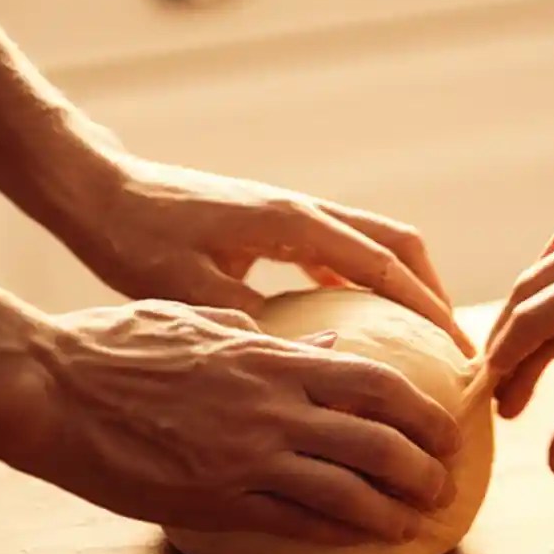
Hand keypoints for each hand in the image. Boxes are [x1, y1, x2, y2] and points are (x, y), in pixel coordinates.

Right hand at [12, 300, 460, 544]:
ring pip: (349, 488)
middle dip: (427, 460)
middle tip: (449, 476)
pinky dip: (339, 531)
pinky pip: (295, 521)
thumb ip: (268, 337)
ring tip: (421, 516)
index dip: (421, 404)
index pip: (373, 379)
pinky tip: (361, 539)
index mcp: (269, 355)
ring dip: (396, 505)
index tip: (446, 418)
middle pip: (379, 437)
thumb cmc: (116, 345)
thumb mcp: (198, 321)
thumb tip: (327, 347)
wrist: (50, 387)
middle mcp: (271, 405)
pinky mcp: (216, 498)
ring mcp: (245, 455)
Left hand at [44, 124, 472, 354]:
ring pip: (371, 243)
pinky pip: (338, 252)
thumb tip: (302, 361)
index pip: (382, 263)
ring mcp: (290, 213)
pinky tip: (359, 325)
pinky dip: (364, 283)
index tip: (454, 349)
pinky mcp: (273, 225)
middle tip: (453, 345)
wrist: (99, 193)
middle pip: (397, 242)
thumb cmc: (134, 236)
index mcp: (292, 222)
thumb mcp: (187, 287)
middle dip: (432, 290)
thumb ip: (247, 321)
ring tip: (421, 340)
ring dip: (403, 283)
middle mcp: (302, 210)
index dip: (425, 307)